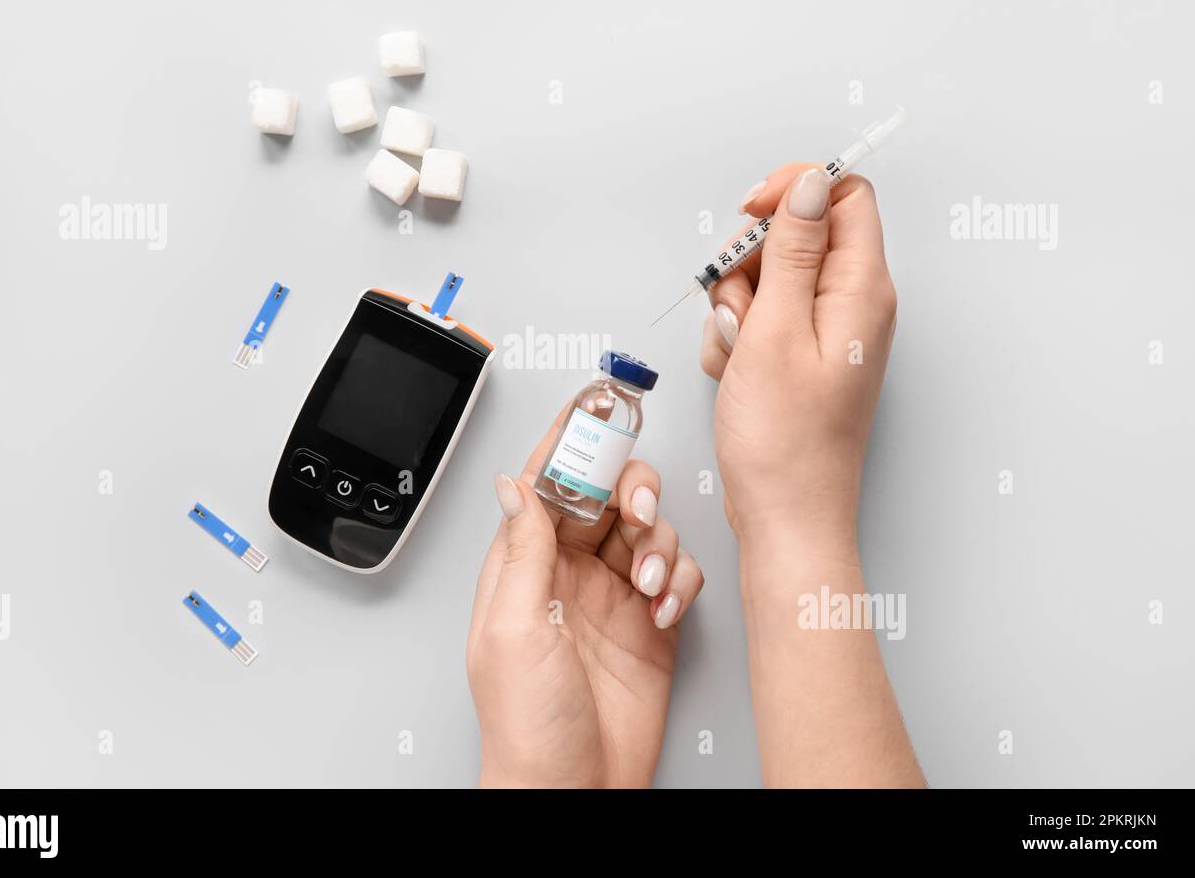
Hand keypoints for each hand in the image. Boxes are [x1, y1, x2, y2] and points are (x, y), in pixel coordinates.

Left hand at [466, 410, 703, 787]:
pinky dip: (680, 583)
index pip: (546, 484)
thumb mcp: (513, 627)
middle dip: (629, 490)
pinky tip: (665, 611)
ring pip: (647, 530)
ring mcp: (612, 597)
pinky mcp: (651, 624)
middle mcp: (568, 574)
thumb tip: (516, 482)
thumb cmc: (528, 725)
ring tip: (648, 583)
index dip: (570, 442)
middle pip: (605, 497)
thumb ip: (522, 549)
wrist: (574, 788)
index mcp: (523, 567)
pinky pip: (676, 575)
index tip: (596, 406)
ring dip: (658, 544)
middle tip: (638, 509)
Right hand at [702, 165, 896, 545]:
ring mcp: (826, 332)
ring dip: (736, 305)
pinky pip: (760, 319)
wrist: (785, 516)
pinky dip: (737, 338)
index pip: (843, 194)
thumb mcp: (776, 329)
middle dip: (749, 260)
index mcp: (861, 288)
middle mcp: (852, 304)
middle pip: (797, 233)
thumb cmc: (785, 441)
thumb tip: (809, 182)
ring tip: (737, 352)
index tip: (748, 215)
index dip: (792, 191)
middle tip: (736, 305)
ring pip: (769, 277)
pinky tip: (736, 372)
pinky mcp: (801, 356)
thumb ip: (792, 249)